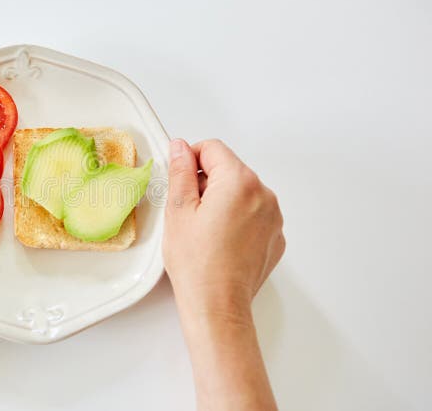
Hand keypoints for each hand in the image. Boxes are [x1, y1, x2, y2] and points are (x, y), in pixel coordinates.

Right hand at [164, 138, 283, 409]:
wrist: (217, 305)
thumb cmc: (196, 263)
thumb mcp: (178, 210)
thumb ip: (181, 171)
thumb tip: (181, 147)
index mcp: (239, 182)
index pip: (213, 149)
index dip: (191, 158)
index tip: (180, 178)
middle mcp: (264, 195)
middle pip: (230, 170)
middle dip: (207, 182)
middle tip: (188, 211)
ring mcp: (274, 218)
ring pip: (242, 192)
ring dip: (223, 200)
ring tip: (204, 229)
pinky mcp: (275, 237)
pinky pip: (254, 215)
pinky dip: (238, 219)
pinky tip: (220, 241)